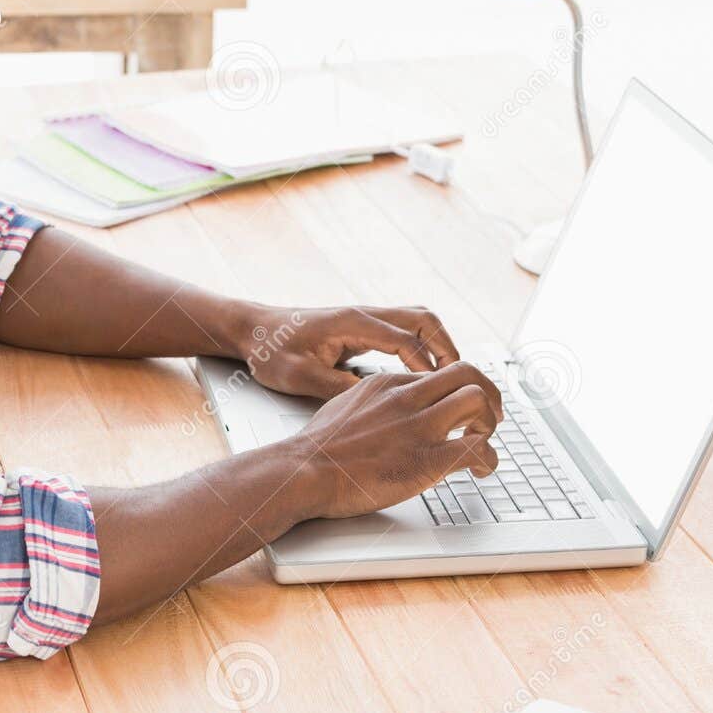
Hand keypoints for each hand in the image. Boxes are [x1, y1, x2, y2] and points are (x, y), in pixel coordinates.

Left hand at [235, 303, 460, 399]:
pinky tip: (425, 373)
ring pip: (418, 320)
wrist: (251, 331)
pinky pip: (405, 330)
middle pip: (424, 319)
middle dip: (448, 348)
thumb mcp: (298, 375)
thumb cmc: (270, 350)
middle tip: (461, 382)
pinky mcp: (361, 327)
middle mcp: (364, 315)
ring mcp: (364, 318)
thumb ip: (336, 386)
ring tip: (451, 378)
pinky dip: (423, 346)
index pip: (405, 339)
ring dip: (439, 345)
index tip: (442, 390)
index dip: (428, 365)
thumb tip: (374, 398)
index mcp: (352, 323)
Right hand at [288, 362, 502, 518]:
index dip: (458, 389)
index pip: (439, 372)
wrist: (303, 470)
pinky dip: (489, 459)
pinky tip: (480, 470)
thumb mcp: (343, 404)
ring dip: (489, 423)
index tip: (461, 409)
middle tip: (488, 417)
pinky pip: (477, 449)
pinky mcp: (426, 460)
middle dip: (488, 394)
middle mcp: (407, 398)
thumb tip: (380, 411)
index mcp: (388, 384)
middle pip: (468, 373)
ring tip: (482, 441)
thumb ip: (370, 402)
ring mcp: (418, 427)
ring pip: (478, 401)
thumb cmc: (317, 447)